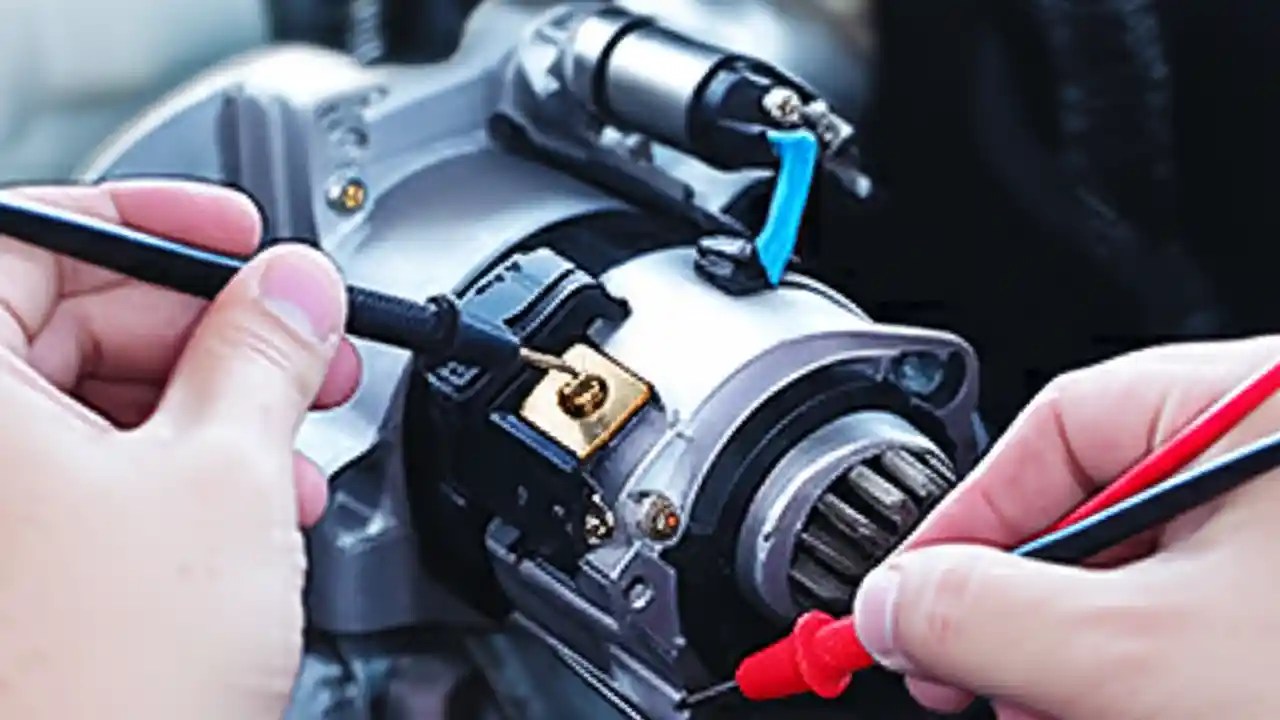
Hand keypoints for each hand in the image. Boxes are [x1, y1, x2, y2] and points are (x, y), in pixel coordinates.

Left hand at [0, 181, 360, 717]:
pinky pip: (90, 480)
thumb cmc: (94, 687)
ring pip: (93, 407)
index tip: (244, 237)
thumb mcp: (224, 478)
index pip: (41, 232)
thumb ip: (266, 353)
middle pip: (75, 319)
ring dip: (211, 414)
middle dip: (211, 334)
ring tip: (295, 445)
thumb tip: (295, 288)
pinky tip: (250, 506)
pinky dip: (177, 476)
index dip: (163, 225)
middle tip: (304, 347)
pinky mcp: (13, 572)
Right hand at [852, 336, 1279, 719]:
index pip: (1057, 426)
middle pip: (1093, 502)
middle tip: (966, 670)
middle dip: (1020, 603)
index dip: (965, 519)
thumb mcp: (1140, 650)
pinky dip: (1141, 658)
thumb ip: (988, 617)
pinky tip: (1113, 701)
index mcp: (1256, 399)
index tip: (912, 596)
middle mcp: (1275, 444)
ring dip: (1072, 644)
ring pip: (1146, 566)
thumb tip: (892, 603)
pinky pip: (1199, 606)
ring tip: (1045, 705)